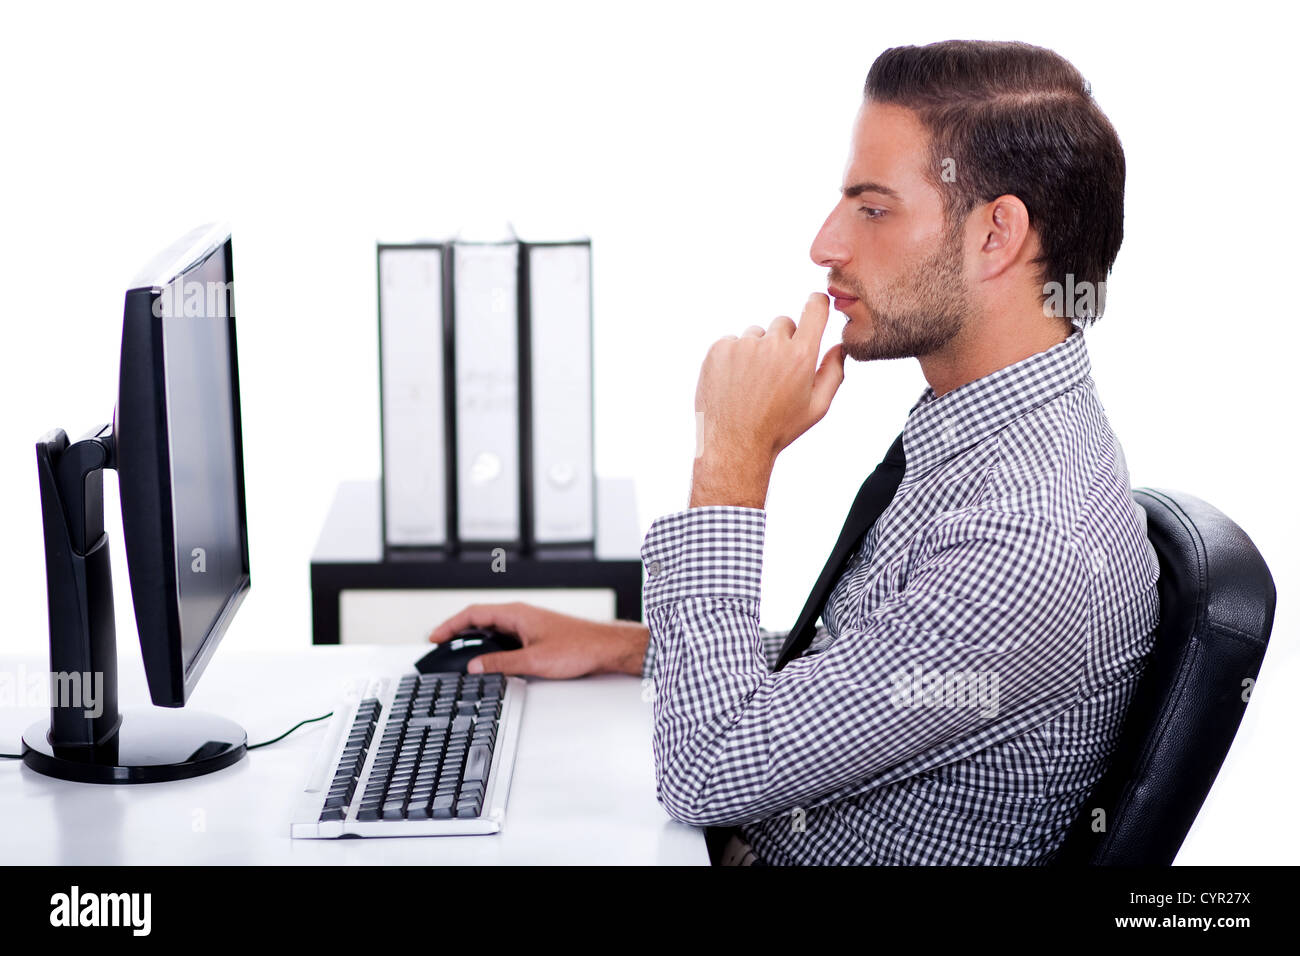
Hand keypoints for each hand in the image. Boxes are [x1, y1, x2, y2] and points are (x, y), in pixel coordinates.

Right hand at [426, 601, 649, 677]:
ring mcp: (528, 626)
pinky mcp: (535, 637)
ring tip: (457, 656)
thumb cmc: (578, 647)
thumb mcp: (534, 661)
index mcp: (516, 613)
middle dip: (457, 633)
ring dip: (474, 641)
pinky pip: (504, 639)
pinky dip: (490, 647)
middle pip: (480, 620)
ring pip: (492, 630)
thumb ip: (501, 664)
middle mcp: (520, 616)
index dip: (450, 625)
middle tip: (439, 647)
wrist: (606, 648)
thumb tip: (474, 667)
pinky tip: (487, 661)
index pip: (473, 613)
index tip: (434, 636)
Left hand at [691, 292, 844, 506]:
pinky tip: (734, 383)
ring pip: (756, 334)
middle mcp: (772, 344)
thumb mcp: (816, 407)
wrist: (734, 444)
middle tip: (775, 375)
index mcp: (801, 356)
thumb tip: (840, 346)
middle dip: (784, 342)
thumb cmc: (778, 428)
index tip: (816, 304)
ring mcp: (743, 345)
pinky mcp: (719, 349)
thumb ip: (834, 372)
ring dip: (757, 351)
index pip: (815, 308)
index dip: (817, 303)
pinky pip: (732, 342)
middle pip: (783, 324)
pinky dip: (734, 357)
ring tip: (752, 384)